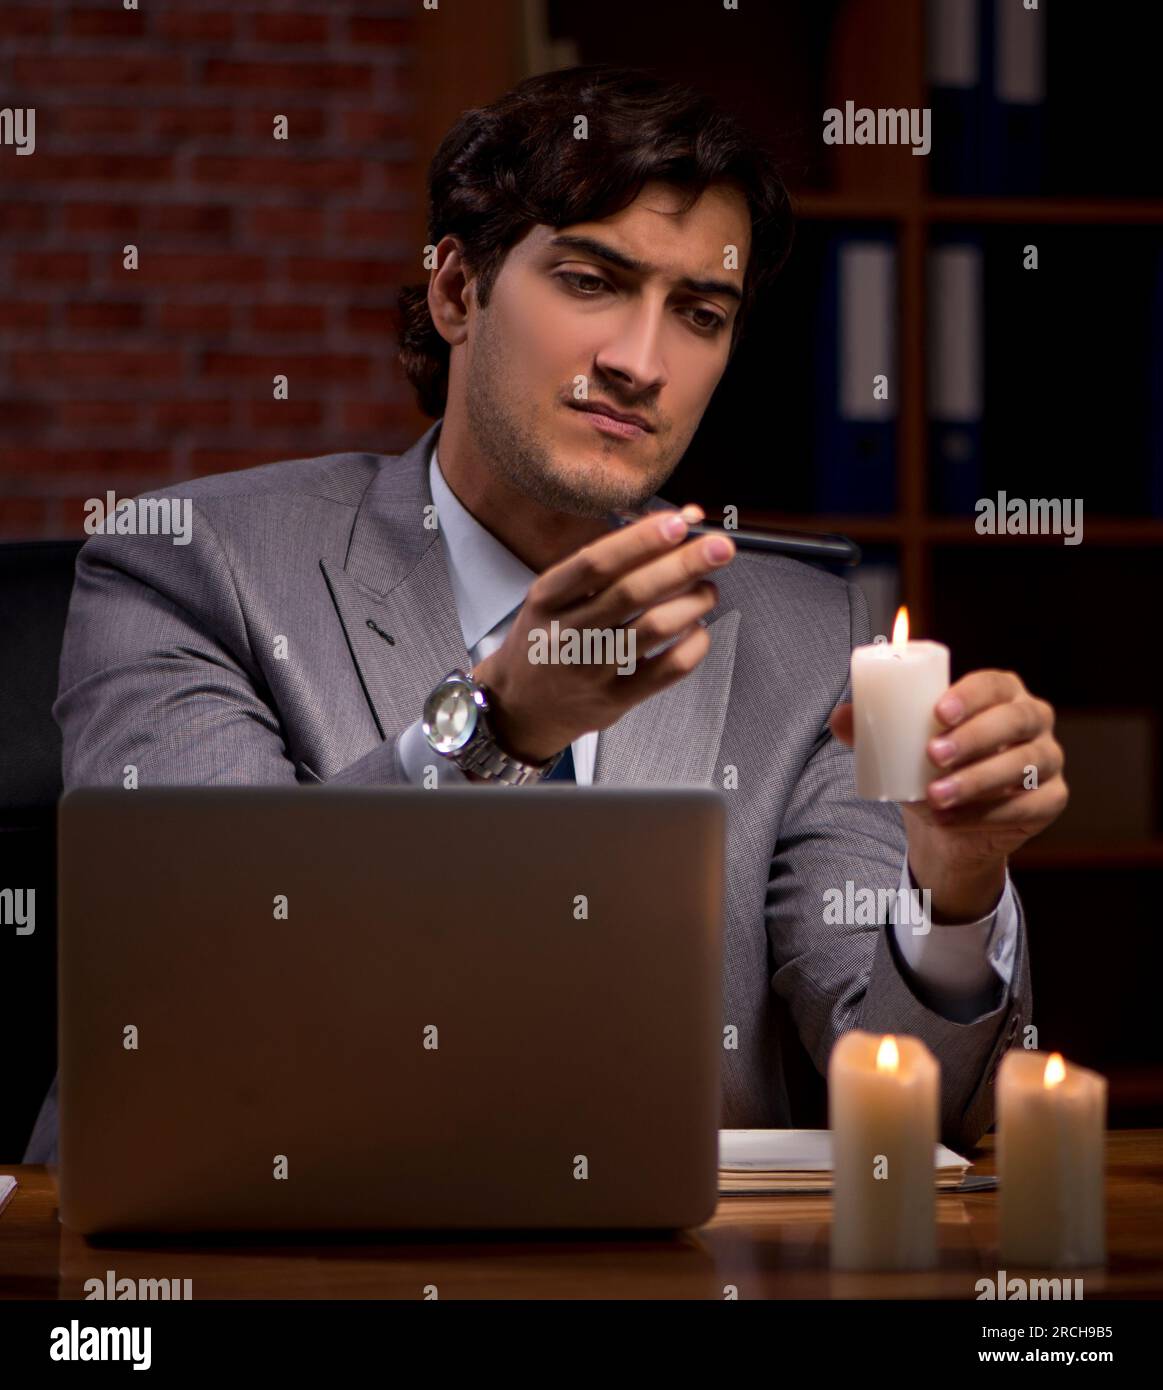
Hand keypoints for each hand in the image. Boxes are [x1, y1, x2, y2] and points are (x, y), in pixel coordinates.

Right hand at [471, 503, 734, 764]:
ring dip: (694, 602)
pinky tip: (697, 628)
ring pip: (655, 628)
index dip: (640, 540)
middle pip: (632, 592)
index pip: (595, 563)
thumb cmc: (548, 638)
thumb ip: (612, 558)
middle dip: (684, 564)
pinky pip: (668, 669)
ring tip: (708, 589)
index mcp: (547, 598)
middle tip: (719, 548)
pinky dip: (694, 644)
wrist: (521, 706)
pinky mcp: (615, 700)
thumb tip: (679, 523)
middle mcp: (567, 633)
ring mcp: (591, 670)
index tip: (678, 523)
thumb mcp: (557, 594)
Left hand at [829, 669, 1067, 920]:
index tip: (938, 712)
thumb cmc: (927, 769)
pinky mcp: (1051, 799)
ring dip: (978, 780)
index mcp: (1001, 694)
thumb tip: (838, 717)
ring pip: (1025, 764)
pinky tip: (955, 820)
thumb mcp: (899, 748)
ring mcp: (1048, 759)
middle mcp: (1033, 719)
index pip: (994, 684)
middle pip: (1016, 720)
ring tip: (936, 796)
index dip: (971, 695)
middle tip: (933, 755)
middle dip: (975, 737)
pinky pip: (1029, 804)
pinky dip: (990, 814)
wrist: (949, 824)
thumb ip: (869, 730)